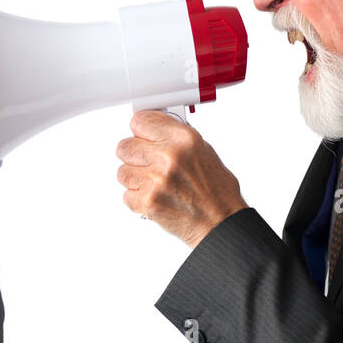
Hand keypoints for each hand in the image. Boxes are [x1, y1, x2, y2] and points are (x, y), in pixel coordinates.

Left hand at [116, 110, 247, 248]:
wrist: (220, 222)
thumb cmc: (216, 191)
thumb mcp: (203, 151)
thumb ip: (175, 138)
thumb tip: (153, 130)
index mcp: (184, 139)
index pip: (140, 121)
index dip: (140, 129)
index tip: (141, 134)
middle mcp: (169, 156)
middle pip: (125, 146)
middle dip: (134, 155)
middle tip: (147, 162)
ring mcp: (156, 180)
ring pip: (122, 171)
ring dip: (134, 178)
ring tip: (154, 183)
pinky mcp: (147, 201)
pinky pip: (126, 194)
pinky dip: (138, 198)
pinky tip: (156, 197)